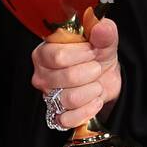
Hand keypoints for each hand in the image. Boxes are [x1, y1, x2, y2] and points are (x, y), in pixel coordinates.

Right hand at [30, 11, 122, 128]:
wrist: (104, 76)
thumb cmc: (97, 54)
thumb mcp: (103, 39)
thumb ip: (104, 31)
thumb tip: (101, 27)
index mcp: (45, 52)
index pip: (58, 56)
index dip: (81, 54)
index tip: (93, 50)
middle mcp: (41, 74)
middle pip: (66, 77)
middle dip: (91, 71)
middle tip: (96, 67)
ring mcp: (47, 96)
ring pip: (69, 99)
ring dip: (92, 90)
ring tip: (97, 83)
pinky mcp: (56, 115)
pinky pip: (68, 119)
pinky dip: (87, 110)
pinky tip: (95, 100)